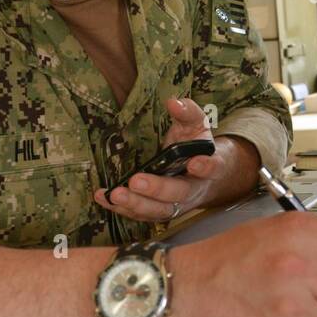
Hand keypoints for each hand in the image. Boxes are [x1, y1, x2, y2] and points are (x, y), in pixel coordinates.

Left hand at [92, 98, 239, 222]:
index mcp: (209, 167)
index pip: (212, 168)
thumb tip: (173, 102)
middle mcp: (194, 190)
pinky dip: (121, 209)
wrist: (201, 176)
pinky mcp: (158, 211)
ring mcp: (176, 204)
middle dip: (157, 189)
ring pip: (159, 210)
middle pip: (179, 194)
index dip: (205, 167)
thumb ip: (187, 112)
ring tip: (116, 194)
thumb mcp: (197, 125)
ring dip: (136, 204)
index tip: (195, 163)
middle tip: (136, 180)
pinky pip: (141, 214)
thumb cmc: (196, 147)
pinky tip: (103, 198)